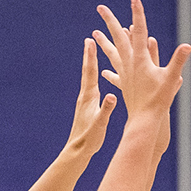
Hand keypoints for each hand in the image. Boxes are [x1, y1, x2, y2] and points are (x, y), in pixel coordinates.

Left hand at [64, 37, 118, 156]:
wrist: (78, 150)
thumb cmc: (90, 138)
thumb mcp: (101, 123)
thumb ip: (106, 109)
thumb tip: (112, 96)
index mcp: (90, 97)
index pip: (90, 72)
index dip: (91, 56)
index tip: (90, 41)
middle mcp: (85, 96)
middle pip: (87, 71)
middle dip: (89, 55)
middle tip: (89, 40)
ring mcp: (85, 101)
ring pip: (88, 78)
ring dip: (90, 64)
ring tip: (91, 53)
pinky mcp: (87, 107)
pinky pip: (90, 86)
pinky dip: (92, 76)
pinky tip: (94, 76)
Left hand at [94, 0, 190, 123]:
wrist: (144, 121)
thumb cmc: (158, 102)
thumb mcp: (171, 80)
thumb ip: (178, 62)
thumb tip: (187, 46)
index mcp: (139, 60)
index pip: (138, 31)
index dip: (138, 14)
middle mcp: (129, 64)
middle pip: (118, 38)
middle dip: (110, 21)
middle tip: (101, 7)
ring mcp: (124, 74)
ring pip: (112, 53)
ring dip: (104, 42)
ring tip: (94, 32)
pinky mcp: (124, 84)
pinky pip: (115, 73)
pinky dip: (109, 69)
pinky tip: (103, 71)